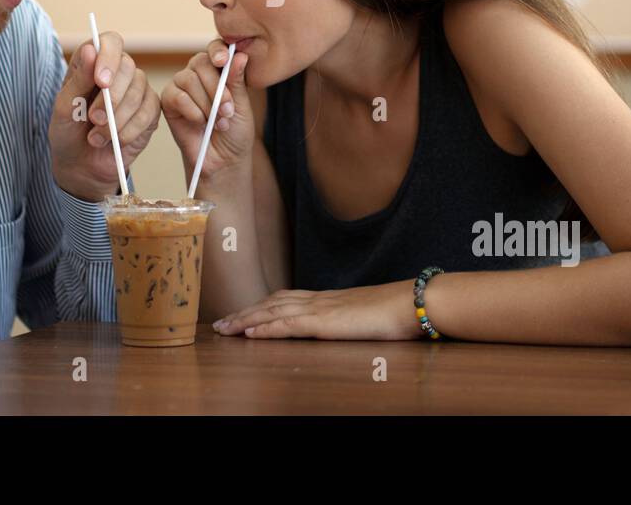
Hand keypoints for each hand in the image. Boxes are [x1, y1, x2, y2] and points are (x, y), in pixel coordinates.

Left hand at [49, 31, 160, 201]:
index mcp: (94, 63)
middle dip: (111, 97)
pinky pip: (149, 112)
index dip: (109, 57)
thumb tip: (91, 49)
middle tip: (93, 119)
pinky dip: (130, 130)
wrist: (80, 165)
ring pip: (139, 91)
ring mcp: (137, 91)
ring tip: (97, 136)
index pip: (110, 42)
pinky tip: (116, 140)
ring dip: (117, 118)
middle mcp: (118, 72)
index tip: (100, 81)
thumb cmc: (68, 132)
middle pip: (128, 67)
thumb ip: (78, 79)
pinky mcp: (150, 111)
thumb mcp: (64, 108)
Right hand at [160, 39, 251, 186]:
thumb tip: (240, 55)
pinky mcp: (168, 101)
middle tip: (227, 110)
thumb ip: (237, 81)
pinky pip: (177, 96)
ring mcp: (181, 86)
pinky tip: (200, 123)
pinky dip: (192, 110)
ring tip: (218, 121)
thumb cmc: (234, 131)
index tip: (223, 61)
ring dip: (206, 103)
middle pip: (200, 62)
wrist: (223, 159)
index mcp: (219, 69)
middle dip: (216, 87)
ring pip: (188, 79)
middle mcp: (198, 74)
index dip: (218, 51)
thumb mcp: (241, 105)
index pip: (216, 48)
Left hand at [211, 280, 425, 340]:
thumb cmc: (394, 312)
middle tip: (221, 322)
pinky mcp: (323, 322)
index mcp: (326, 298)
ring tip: (224, 328)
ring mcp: (319, 309)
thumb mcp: (363, 315)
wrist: (409, 303)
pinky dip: (265, 327)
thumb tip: (342, 325)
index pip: (285, 298)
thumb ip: (347, 318)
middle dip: (244, 312)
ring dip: (245, 319)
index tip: (243, 312)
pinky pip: (287, 325)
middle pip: (271, 303)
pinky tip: (249, 333)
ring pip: (272, 312)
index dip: (261, 305)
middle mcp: (317, 299)